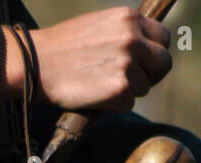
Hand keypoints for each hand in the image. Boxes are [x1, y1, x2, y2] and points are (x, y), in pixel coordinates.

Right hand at [0, 7, 171, 111]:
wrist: (37, 63)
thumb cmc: (63, 46)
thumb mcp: (99, 25)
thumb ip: (125, 33)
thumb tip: (146, 48)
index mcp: (128, 18)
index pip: (163, 38)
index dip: (155, 53)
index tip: (145, 63)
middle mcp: (132, 38)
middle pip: (163, 63)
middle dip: (151, 74)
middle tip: (131, 81)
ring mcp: (127, 64)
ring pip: (144, 87)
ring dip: (128, 91)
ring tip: (101, 84)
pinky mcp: (119, 89)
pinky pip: (130, 104)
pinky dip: (115, 105)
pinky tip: (96, 94)